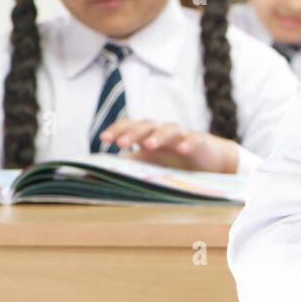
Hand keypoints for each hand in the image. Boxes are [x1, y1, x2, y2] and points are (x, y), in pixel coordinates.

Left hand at [97, 119, 239, 173]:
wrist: (208, 161)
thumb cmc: (175, 162)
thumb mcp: (148, 165)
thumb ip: (126, 168)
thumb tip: (92, 175)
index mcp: (148, 135)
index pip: (130, 125)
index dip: (117, 129)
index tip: (104, 138)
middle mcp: (163, 131)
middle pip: (147, 125)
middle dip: (133, 133)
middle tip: (121, 143)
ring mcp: (182, 135)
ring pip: (169, 129)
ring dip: (158, 136)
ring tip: (149, 145)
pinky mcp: (200, 142)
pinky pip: (194, 140)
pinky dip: (187, 142)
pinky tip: (182, 149)